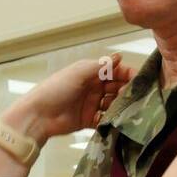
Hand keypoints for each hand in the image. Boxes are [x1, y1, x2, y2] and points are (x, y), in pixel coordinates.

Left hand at [5, 53, 134, 143]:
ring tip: (127, 109)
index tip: (139, 81)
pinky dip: (113, 119)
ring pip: (113, 104)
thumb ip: (100, 66)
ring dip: (121, 106)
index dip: (127, 75)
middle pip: (117, 88)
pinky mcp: (89, 120)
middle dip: (127, 92)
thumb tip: (119, 56)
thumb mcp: (78, 73)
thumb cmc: (55, 89)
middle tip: (135, 97)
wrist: (38, 115)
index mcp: (90, 73)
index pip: (115, 71)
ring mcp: (91, 104)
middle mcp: (93, 88)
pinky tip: (119, 120)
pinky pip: (106, 119)